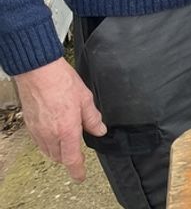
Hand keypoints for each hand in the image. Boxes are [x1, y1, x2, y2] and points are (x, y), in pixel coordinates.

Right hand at [14, 59, 105, 181]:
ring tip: (67, 140)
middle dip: (69, 157)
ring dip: (58, 151)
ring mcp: (38, 131)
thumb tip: (100, 130)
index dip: (77, 171)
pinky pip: (39, 142)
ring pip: (48, 151)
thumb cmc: (62, 82)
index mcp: (67, 130)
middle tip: (78, 150)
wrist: (38, 72)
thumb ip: (92, 118)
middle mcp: (51, 135)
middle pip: (60, 157)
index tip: (80, 177)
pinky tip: (54, 132)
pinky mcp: (30, 125)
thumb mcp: (86, 99)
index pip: (72, 159)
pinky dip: (48, 143)